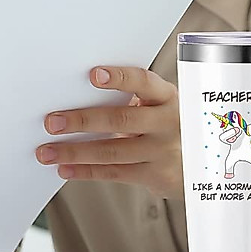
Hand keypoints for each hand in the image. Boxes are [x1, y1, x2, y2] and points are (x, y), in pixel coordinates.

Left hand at [35, 66, 181, 201]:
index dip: (120, 78)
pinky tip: (64, 168)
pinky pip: (114, 173)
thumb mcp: (159, 106)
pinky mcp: (157, 176)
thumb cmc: (166, 125)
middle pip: (121, 119)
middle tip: (52, 122)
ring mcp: (164, 151)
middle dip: (82, 120)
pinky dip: (85, 171)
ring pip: (112, 151)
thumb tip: (73, 97)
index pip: (144, 82)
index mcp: (168, 97)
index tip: (93, 75)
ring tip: (46, 151)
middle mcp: (169, 122)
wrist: (204, 165)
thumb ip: (130, 100)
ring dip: (74, 151)